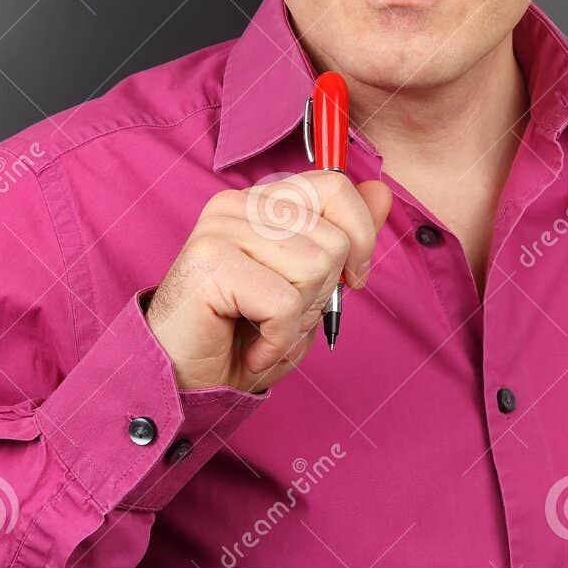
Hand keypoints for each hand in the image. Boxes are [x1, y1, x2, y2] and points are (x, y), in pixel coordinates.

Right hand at [144, 172, 393, 392]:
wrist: (184, 381)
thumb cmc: (244, 335)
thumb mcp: (310, 284)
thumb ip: (346, 236)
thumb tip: (382, 191)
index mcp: (261, 201)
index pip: (335, 186)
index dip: (359, 238)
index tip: (350, 278)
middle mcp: (237, 203)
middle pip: (332, 239)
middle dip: (321, 293)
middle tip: (280, 316)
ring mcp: (220, 228)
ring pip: (313, 269)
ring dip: (297, 319)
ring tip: (262, 328)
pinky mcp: (210, 262)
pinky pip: (283, 303)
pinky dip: (277, 339)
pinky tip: (252, 347)